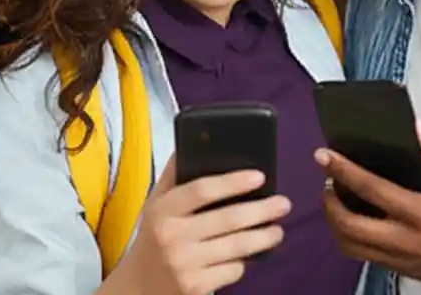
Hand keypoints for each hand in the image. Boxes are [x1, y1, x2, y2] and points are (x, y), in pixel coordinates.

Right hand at [109, 155, 289, 294]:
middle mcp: (172, 236)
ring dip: (264, 237)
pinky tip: (248, 256)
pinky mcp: (196, 288)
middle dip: (261, 210)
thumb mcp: (155, 204)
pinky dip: (244, 263)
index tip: (259, 176)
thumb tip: (197, 140)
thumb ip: (175, 175)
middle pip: (227, 219)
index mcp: (162, 210)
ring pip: (237, 248)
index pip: (201, 190)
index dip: (233, 182)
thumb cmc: (153, 237)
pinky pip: (232, 271)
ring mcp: (184, 265)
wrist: (137, 287)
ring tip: (277, 230)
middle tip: (283, 204)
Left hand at [315, 121, 420, 285]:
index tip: (324, 156)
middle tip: (327, 181)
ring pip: (350, 246)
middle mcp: (405, 240)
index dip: (343, 171)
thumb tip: (415, 128)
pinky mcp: (399, 269)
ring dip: (335, 222)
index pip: (371, 189)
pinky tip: (351, 220)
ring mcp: (400, 258)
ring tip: (335, 200)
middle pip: (350, 225)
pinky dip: (349, 238)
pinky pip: (363, 256)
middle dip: (330, 202)